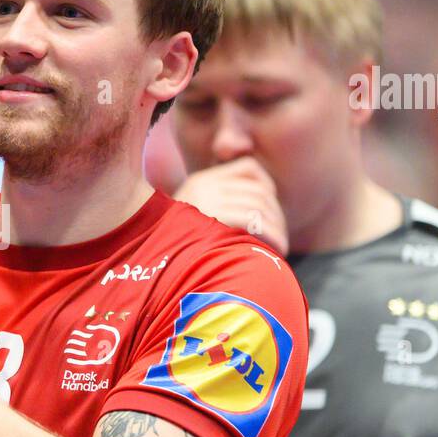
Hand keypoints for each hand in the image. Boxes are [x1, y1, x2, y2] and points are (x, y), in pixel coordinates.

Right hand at [174, 157, 288, 255]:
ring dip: (277, 229)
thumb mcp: (192, 224)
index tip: (271, 214)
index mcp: (199, 182)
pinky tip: (276, 248)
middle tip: (280, 239)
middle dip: (277, 215)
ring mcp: (206, 198)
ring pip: (259, 206)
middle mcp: (203, 184)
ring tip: (280, 249)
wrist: (156, 268)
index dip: (268, 189)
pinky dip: (272, 233)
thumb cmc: (178, 254)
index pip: (249, 169)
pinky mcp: (212, 216)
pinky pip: (254, 218)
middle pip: (258, 190)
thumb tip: (256, 214)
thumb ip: (218, 212)